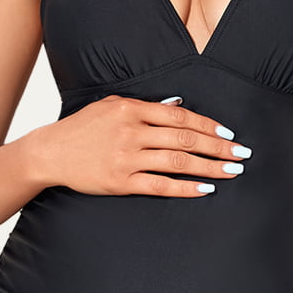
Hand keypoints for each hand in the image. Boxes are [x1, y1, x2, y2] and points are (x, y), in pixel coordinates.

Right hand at [28, 93, 252, 196]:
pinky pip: (160, 185)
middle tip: (242, 153)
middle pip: (185, 138)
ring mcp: (126, 158)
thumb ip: (146, 105)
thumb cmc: (83, 128)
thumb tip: (180, 104)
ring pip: (178, 162)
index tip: (229, 133)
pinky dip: (185, 187)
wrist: (51, 152)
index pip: (180, 116)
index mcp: (131, 109)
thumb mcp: (111, 105)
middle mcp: (131, 132)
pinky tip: (205, 189)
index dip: (208, 124)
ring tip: (232, 171)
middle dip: (219, 147)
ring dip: (210, 167)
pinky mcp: (121, 181)